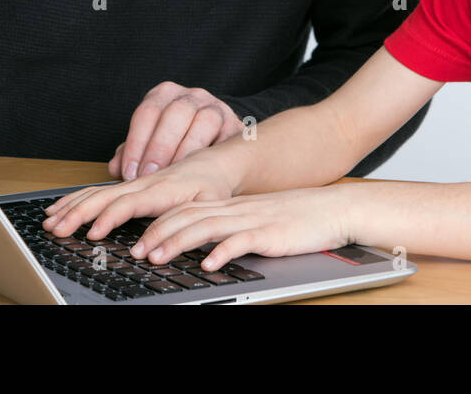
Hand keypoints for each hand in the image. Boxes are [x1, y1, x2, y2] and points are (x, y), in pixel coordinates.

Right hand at [42, 146, 239, 241]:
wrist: (218, 164)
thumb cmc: (213, 188)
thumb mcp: (205, 210)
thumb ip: (179, 228)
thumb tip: (150, 251)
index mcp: (160, 188)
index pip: (127, 203)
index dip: (108, 219)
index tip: (91, 234)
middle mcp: (143, 183)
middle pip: (103, 196)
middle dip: (77, 212)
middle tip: (55, 229)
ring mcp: (134, 183)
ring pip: (97, 192)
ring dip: (72, 206)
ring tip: (49, 220)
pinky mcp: (131, 186)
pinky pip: (100, 190)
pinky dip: (78, 198)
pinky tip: (63, 207)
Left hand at [108, 81, 244, 179]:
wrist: (216, 142)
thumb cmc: (176, 142)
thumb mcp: (150, 143)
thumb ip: (132, 153)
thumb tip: (116, 168)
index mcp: (164, 95)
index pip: (147, 112)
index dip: (136, 144)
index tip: (130, 172)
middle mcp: (190, 96)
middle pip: (175, 113)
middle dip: (160, 147)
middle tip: (150, 175)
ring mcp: (215, 107)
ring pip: (204, 121)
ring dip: (187, 151)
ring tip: (175, 177)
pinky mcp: (235, 123)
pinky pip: (227, 136)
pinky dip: (214, 155)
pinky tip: (201, 173)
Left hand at [129, 187, 355, 272]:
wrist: (334, 209)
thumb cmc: (297, 217)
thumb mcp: (257, 219)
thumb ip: (232, 227)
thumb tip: (205, 245)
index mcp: (231, 206)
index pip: (186, 209)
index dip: (159, 223)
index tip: (138, 240)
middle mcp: (236, 210)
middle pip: (188, 216)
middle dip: (158, 233)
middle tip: (136, 252)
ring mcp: (253, 219)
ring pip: (206, 227)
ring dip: (178, 243)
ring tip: (158, 257)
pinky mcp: (271, 233)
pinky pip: (242, 241)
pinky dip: (222, 252)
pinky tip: (208, 264)